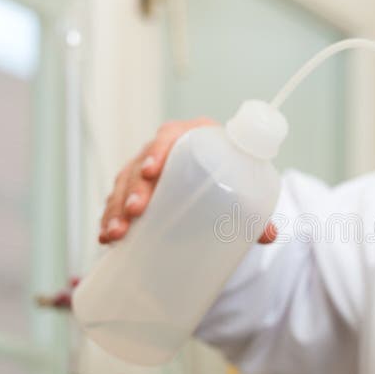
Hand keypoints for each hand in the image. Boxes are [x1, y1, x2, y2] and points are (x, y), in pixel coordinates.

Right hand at [98, 117, 277, 244]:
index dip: (158, 151)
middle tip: (136, 212)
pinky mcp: (138, 188)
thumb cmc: (236, 175)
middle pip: (142, 163)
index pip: (170, 136)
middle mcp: (167, 149)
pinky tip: (105, 237)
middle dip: (133, 188)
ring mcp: (148, 168)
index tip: (151, 172)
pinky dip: (110, 217)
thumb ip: (256, 211)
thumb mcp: (247, 188)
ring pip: (125, 183)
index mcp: (195, 136)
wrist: (226, 176)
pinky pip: (118, 199)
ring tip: (115, 234)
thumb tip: (268, 236)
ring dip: (116, 207)